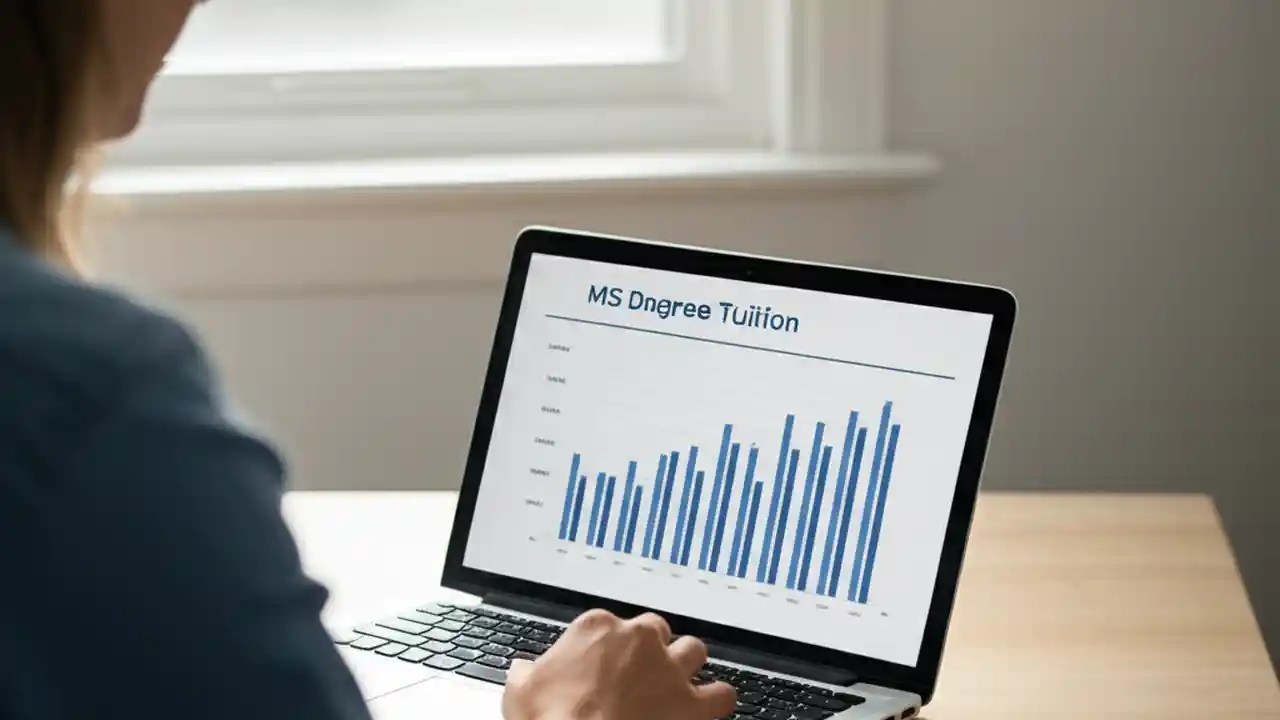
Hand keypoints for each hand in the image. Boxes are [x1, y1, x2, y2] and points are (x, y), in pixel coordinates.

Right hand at [502, 609, 735, 719]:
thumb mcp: (520, 691)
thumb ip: (525, 673)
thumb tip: (521, 671)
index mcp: (597, 628)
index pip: (609, 624)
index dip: (607, 647)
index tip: (601, 665)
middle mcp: (638, 639)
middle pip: (656, 631)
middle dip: (650, 650)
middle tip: (638, 674)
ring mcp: (669, 669)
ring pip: (693, 651)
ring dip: (687, 666)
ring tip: (677, 683)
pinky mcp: (692, 703)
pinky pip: (722, 694)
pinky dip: (717, 700)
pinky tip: (708, 706)